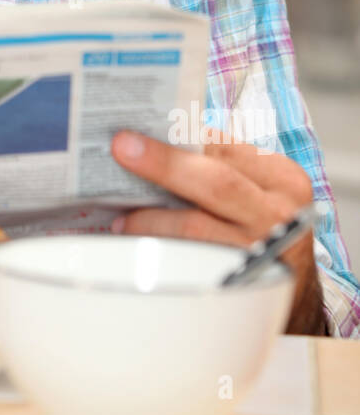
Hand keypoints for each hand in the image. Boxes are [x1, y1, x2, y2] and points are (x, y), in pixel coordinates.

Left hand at [109, 130, 327, 335]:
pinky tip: (136, 244)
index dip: (178, 136)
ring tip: (122, 217)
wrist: (293, 285)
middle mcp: (278, 213)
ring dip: (150, 219)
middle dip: (164, 164)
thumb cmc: (260, 224)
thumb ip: (218, 165)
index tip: (139, 129)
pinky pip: (190, 261)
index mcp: (281, 178)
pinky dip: (158, 248)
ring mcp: (261, 250)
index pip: (226, 147)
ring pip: (196, 227)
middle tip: (122, 149)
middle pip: (216, 183)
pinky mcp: (241, 280)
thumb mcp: (257, 189)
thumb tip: (152, 140)